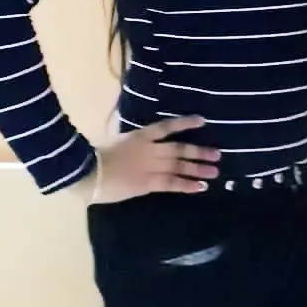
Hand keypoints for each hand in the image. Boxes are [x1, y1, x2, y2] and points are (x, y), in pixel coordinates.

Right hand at [89, 115, 219, 203]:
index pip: (166, 126)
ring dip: (198, 168)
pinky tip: (201, 186)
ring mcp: (150, 166)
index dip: (184, 123)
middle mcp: (150, 149)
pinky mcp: (148, 183)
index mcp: (140, 136)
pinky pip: (172, 183)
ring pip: (179, 166)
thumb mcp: (114, 141)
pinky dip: (188, 184)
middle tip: (217, 154)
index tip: (201, 120)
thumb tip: (135, 143)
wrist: (89, 171)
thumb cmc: (95, 156)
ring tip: (215, 170)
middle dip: (199, 151)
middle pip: (179, 149)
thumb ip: (130, 142)